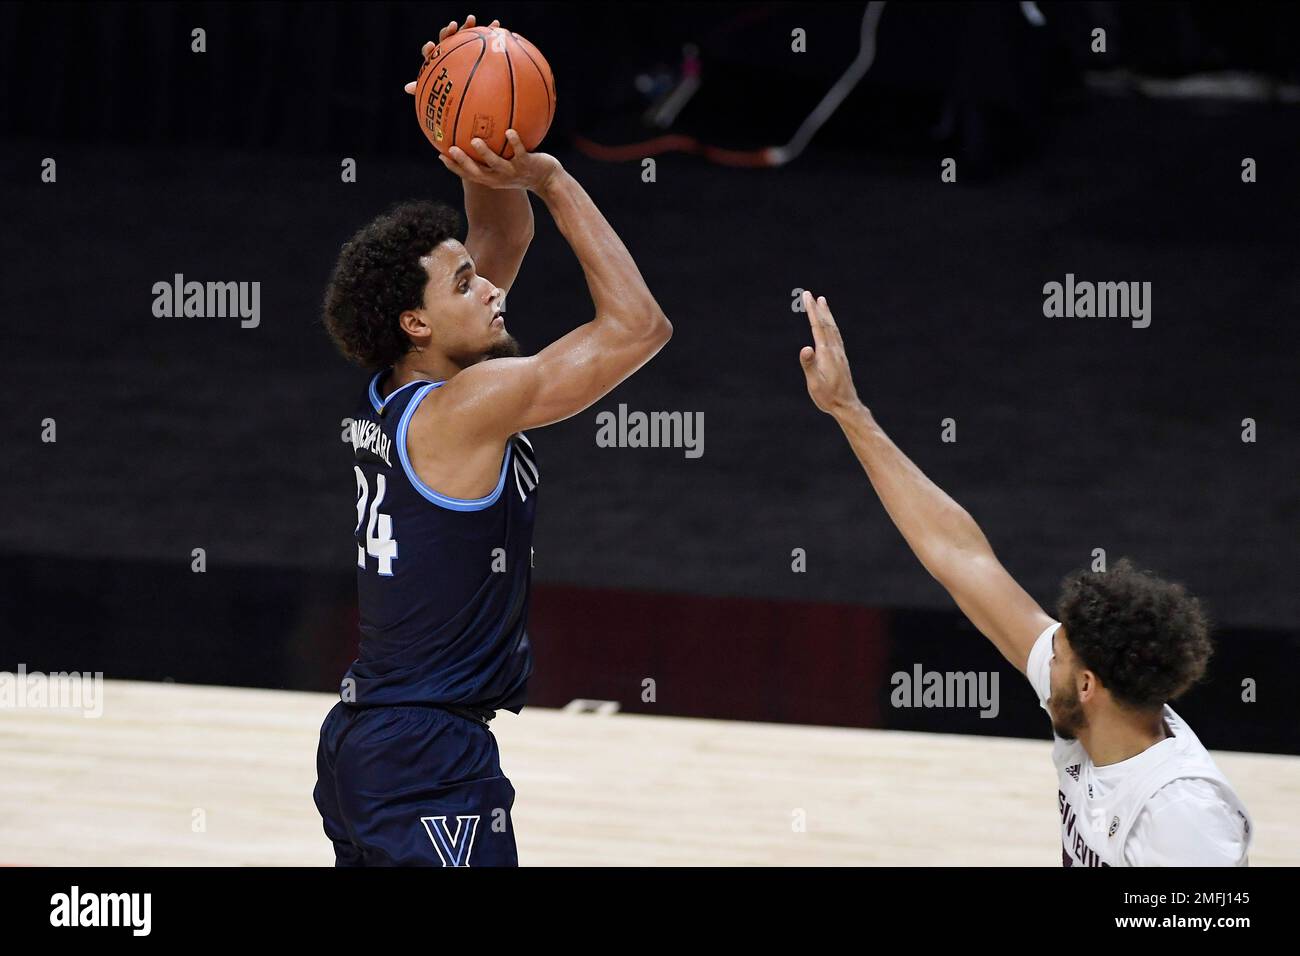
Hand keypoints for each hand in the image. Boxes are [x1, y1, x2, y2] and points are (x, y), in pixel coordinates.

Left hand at [403, 15, 499, 94]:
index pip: (431, 52)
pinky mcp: (477, 45)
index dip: (429, 48)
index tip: (431, 45)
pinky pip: (484, 37)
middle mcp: (449, 50)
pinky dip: (490, 30)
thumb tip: (406, 88)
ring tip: (471, 19)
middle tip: (452, 26)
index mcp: (439, 59)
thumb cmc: (453, 90)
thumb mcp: (439, 90)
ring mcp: (463, 46)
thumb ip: (423, 88)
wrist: (472, 86)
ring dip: (467, 25)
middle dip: (449, 31)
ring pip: (464, 33)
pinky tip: (496, 24)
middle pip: (446, 38)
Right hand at [439, 129, 561, 192]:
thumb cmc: (523, 168)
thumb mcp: (505, 164)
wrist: (548, 180)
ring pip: (496, 163)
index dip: (454, 166)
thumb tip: (480, 132)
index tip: (440, 155)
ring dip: (485, 153)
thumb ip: (492, 152)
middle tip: (452, 149)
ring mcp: (513, 171)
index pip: (468, 174)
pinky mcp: (527, 164)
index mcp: (491, 178)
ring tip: (475, 141)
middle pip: (477, 172)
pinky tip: (509, 131)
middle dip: (463, 162)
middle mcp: (499, 177)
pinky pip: (520, 152)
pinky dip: (515, 142)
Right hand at [798, 291, 862, 415]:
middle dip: (818, 308)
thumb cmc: (828, 396)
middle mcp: (834, 350)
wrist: (846, 405)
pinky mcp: (841, 358)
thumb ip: (809, 365)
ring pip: (833, 328)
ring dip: (826, 314)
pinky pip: (836, 336)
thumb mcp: (815, 383)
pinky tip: (830, 326)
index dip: (812, 311)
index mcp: (826, 353)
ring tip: (822, 302)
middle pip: (826, 324)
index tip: (807, 297)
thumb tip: (805, 348)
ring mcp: (839, 353)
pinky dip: (831, 325)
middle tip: (811, 294)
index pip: (817, 327)